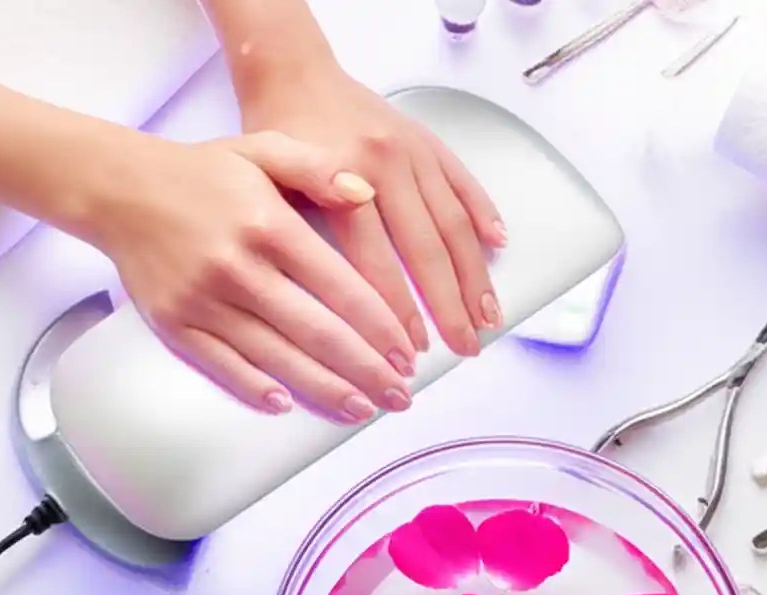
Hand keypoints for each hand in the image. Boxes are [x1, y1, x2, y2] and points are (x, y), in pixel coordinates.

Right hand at [79, 131, 418, 421]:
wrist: (118, 188)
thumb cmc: (202, 172)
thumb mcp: (265, 149)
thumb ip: (319, 168)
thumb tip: (368, 194)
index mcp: (269, 225)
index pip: (341, 287)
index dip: (381, 327)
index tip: (409, 353)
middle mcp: (238, 268)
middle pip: (317, 333)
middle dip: (367, 371)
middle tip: (400, 396)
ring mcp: (204, 300)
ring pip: (277, 358)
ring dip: (325, 390)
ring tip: (363, 409)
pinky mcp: (174, 324)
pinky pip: (223, 366)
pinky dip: (256, 390)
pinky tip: (289, 405)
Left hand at [238, 69, 507, 356]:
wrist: (293, 70)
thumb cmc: (274, 133)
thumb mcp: (267, 183)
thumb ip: (297, 231)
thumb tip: (336, 295)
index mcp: (342, 178)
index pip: (378, 263)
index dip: (398, 313)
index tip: (412, 350)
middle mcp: (385, 165)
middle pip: (427, 251)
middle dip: (449, 307)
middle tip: (465, 348)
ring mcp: (413, 152)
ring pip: (453, 224)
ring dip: (474, 274)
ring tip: (488, 315)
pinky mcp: (429, 142)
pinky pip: (464, 182)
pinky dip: (484, 213)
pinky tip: (499, 244)